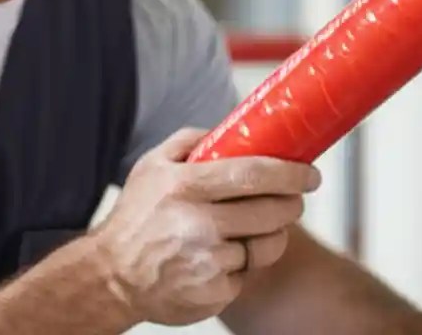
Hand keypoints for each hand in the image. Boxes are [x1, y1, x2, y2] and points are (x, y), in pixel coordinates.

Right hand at [92, 127, 320, 325]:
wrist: (111, 276)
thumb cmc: (136, 217)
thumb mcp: (151, 166)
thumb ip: (190, 140)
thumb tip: (234, 128)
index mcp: (184, 187)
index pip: (252, 174)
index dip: (290, 174)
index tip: (310, 174)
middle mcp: (196, 224)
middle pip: (271, 211)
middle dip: (291, 204)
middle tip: (292, 199)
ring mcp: (206, 262)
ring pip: (265, 246)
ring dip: (269, 236)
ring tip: (254, 229)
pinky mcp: (212, 294)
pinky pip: (247, 274)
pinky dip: (242, 266)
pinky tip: (222, 258)